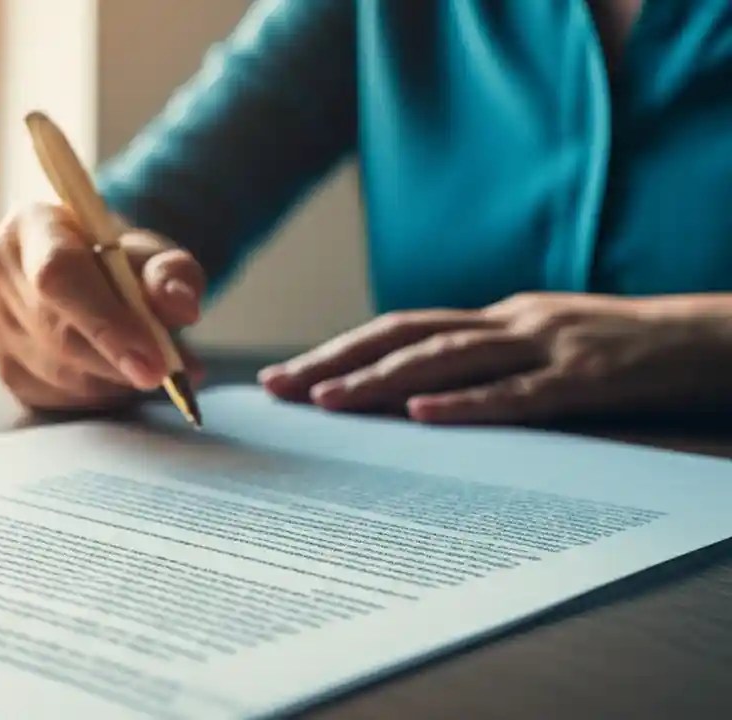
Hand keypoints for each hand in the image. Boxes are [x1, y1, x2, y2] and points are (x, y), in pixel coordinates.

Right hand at [0, 203, 205, 410]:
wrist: (89, 270)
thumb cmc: (120, 258)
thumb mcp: (155, 253)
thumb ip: (171, 273)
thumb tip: (181, 305)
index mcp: (30, 223)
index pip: (59, 277)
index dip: (107, 324)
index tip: (154, 362)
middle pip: (56, 331)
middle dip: (116, 362)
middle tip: (168, 374)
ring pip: (56, 371)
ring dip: (111, 381)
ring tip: (150, 368)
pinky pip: (51, 396)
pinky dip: (94, 395)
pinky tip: (117, 377)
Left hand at [258, 292, 731, 423]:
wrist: (710, 339)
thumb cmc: (620, 351)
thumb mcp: (541, 346)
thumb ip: (484, 360)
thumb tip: (413, 389)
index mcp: (495, 319)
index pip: (400, 329)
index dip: (339, 350)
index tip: (285, 376)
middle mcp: (509, 322)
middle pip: (405, 336)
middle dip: (337, 361)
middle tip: (279, 389)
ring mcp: (546, 345)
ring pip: (450, 358)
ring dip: (383, 379)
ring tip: (330, 403)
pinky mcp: (585, 377)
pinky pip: (519, 394)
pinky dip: (467, 403)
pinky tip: (423, 416)